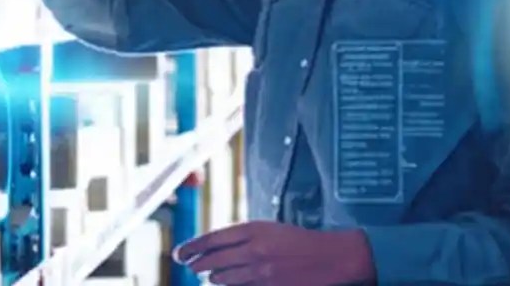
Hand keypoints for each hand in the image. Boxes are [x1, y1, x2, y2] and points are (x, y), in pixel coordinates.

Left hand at [174, 221, 375, 285]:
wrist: (330, 256)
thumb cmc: (297, 240)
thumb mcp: (268, 229)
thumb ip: (242, 236)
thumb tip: (214, 246)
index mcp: (254, 229)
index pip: (213, 238)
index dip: (192, 246)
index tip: (179, 252)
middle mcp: (255, 250)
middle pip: (214, 260)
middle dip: (197, 264)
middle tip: (189, 266)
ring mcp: (262, 272)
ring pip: (223, 278)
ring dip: (213, 277)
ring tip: (209, 275)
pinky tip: (228, 284)